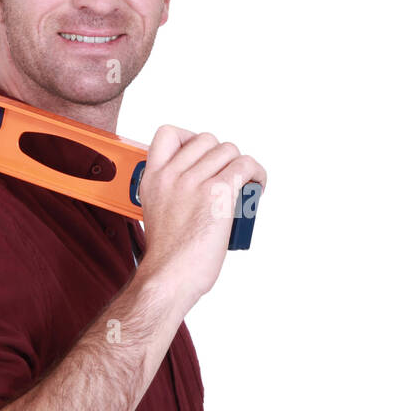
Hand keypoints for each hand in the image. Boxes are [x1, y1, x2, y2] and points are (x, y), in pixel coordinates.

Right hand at [136, 125, 266, 308]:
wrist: (169, 277)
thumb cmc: (168, 257)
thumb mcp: (157, 212)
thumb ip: (173, 191)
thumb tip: (201, 183)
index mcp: (153, 179)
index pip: (169, 134)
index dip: (191, 139)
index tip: (202, 157)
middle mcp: (172, 176)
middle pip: (208, 139)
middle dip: (222, 156)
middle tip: (228, 176)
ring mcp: (194, 183)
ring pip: (229, 150)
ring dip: (241, 165)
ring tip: (245, 183)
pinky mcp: (217, 193)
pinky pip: (245, 166)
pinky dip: (257, 174)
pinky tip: (257, 186)